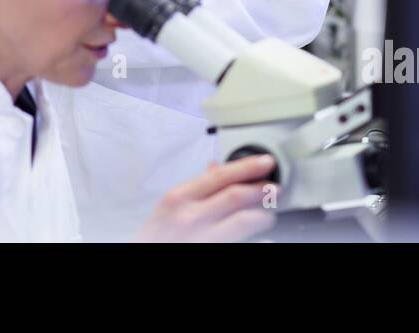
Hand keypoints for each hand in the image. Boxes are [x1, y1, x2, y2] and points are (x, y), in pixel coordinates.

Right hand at [135, 154, 277, 242]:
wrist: (143, 256)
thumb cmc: (156, 238)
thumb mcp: (170, 207)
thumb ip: (195, 188)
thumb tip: (216, 168)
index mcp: (179, 198)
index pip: (219, 176)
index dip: (247, 167)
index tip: (266, 162)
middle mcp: (190, 217)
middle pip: (235, 196)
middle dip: (260, 189)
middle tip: (275, 187)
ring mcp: (201, 238)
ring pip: (243, 222)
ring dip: (262, 216)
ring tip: (268, 216)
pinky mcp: (212, 251)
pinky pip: (241, 243)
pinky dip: (256, 239)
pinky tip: (262, 237)